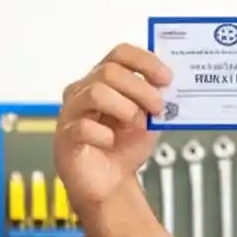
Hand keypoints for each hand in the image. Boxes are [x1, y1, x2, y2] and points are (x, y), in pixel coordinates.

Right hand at [54, 44, 171, 211]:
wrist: (111, 183)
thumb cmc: (125, 147)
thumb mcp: (150, 119)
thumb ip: (158, 101)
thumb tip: (171, 87)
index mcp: (104, 80)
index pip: (120, 54)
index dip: (145, 61)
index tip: (166, 78)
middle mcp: (84, 91)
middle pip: (109, 71)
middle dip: (141, 89)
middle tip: (157, 107)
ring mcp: (71, 113)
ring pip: (96, 93)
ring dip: (126, 108)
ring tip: (137, 125)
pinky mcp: (65, 138)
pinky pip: (82, 127)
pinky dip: (103, 134)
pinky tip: (111, 141)